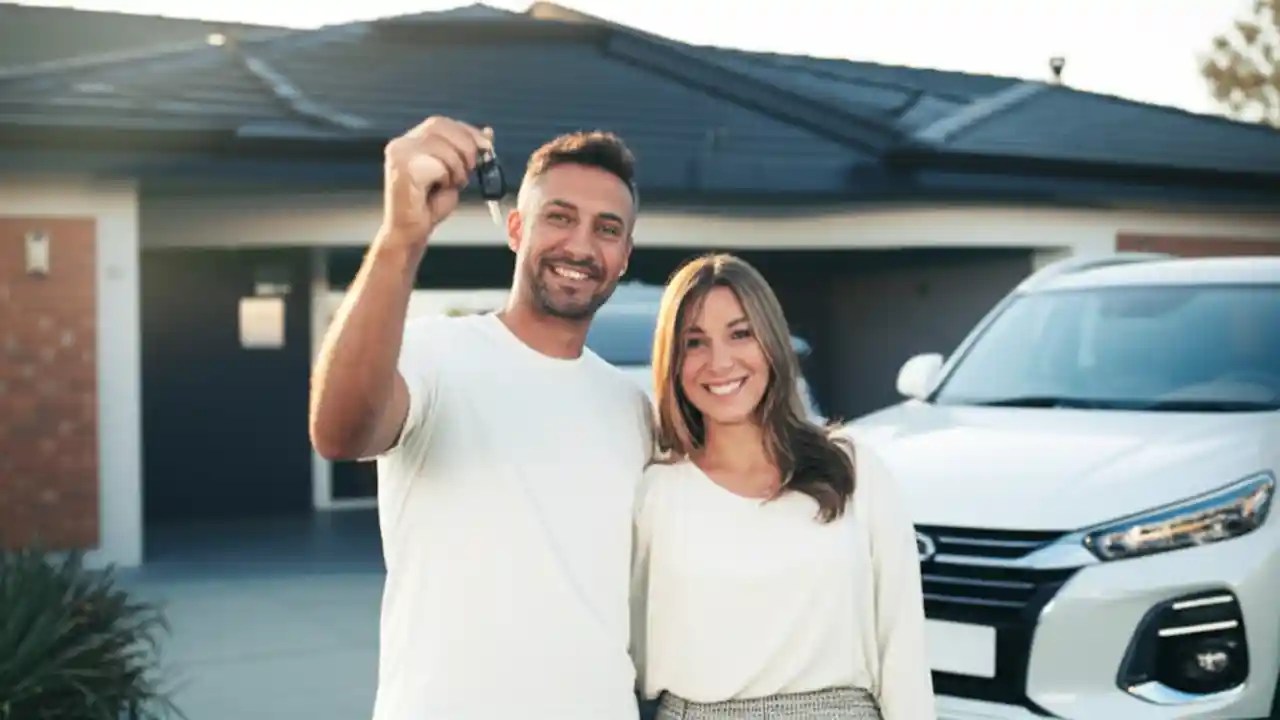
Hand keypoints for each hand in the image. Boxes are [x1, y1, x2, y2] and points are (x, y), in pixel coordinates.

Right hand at [379, 116, 491, 251]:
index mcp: (410, 142)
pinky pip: (437, 164)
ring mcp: (399, 154)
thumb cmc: (429, 206)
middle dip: (465, 145)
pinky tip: (437, 190)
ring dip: (457, 167)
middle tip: (473, 167)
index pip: (440, 122)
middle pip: (440, 126)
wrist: (410, 233)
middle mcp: (401, 144)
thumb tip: (488, 133)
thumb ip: (466, 152)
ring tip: (452, 183)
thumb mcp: (455, 173)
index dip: (466, 131)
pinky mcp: (402, 169)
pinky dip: (446, 177)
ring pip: (441, 145)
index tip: (486, 144)